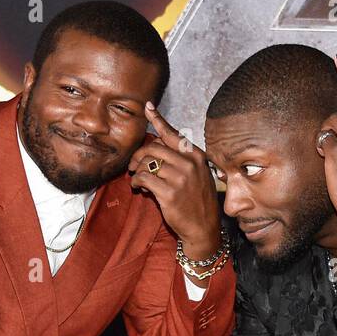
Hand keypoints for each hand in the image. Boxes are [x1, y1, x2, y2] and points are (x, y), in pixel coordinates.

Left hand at [129, 103, 222, 258]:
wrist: (204, 228)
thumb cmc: (198, 201)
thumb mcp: (198, 175)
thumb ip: (182, 160)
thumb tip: (158, 146)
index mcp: (196, 156)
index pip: (173, 134)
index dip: (158, 119)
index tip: (147, 107)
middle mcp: (189, 164)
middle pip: (153, 148)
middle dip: (138, 155)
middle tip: (132, 165)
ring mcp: (179, 178)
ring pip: (146, 163)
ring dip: (136, 171)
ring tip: (137, 179)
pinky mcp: (168, 193)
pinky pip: (143, 178)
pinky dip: (136, 182)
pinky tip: (137, 188)